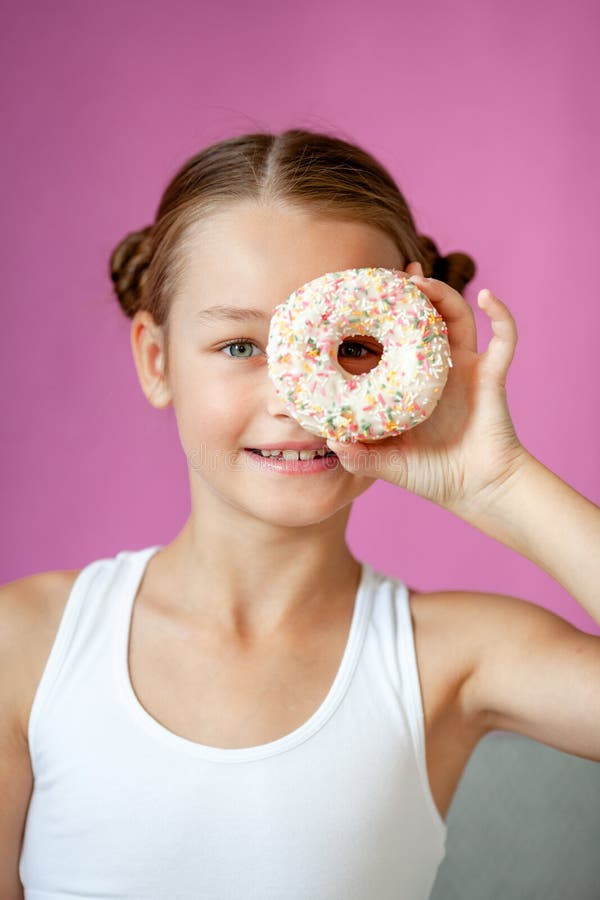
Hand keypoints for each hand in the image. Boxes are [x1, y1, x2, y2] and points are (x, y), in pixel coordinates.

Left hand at [326, 261, 527, 513]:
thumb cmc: (432, 476)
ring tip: (422, 283)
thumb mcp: (387, 465)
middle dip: (411, 293)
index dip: (379, 317)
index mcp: (410, 383)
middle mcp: (436, 369)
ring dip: (443, 294)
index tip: (361, 297)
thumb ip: (359, 455)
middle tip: (393, 276)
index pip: (392, 339)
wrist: (478, 491)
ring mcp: (465, 369)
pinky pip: (504, 340)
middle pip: (425, 317)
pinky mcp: (491, 376)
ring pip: (458, 318)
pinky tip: (488, 296)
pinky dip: (502, 316)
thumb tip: (330, 440)